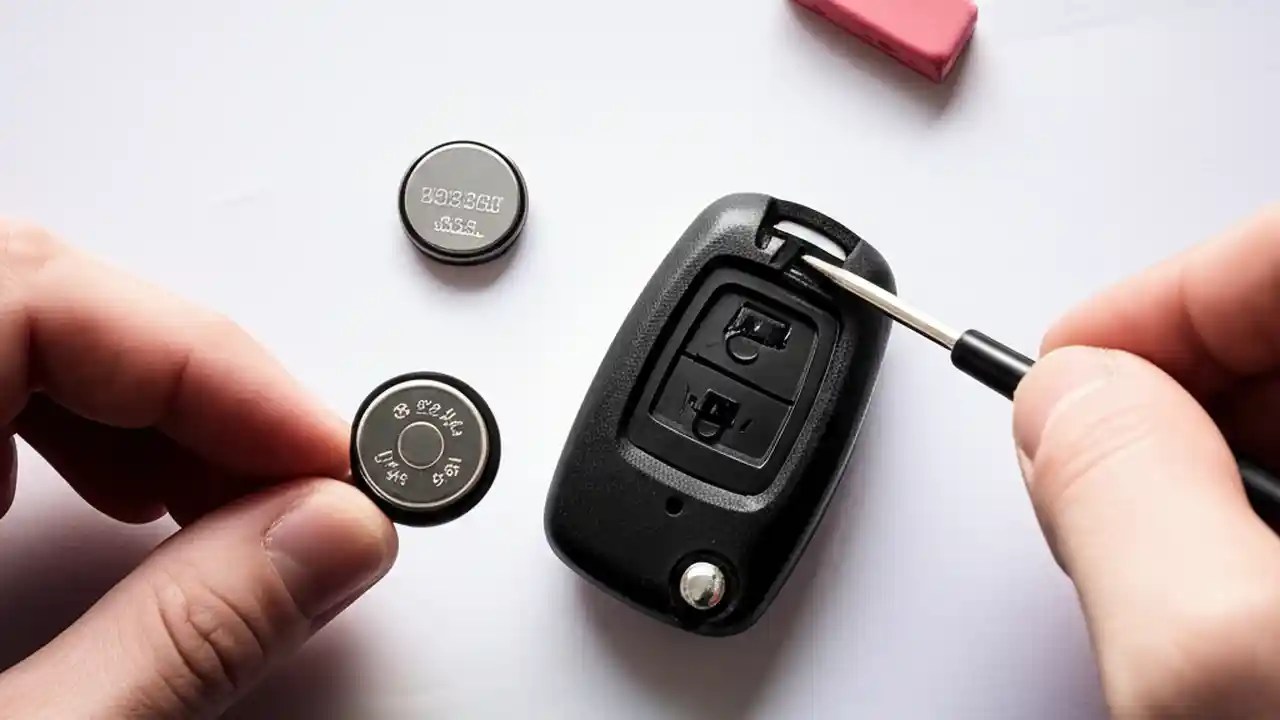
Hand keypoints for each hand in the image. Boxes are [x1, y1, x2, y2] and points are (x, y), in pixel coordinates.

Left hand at [0, 220, 397, 717]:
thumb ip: (181, 639)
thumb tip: (335, 536)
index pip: (34, 296)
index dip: (211, 364)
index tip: (326, 454)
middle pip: (42, 302)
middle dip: (203, 392)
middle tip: (307, 490)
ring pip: (22, 341)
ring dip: (157, 418)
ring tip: (246, 514)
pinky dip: (89, 445)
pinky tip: (142, 508)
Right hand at [1012, 207, 1279, 716]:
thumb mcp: (1214, 658)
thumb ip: (1118, 488)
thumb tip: (1061, 395)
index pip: (1279, 253)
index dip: (1158, 297)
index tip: (1070, 366)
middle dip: (1167, 390)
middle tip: (1100, 479)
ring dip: (1197, 464)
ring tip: (1158, 562)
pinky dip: (1236, 518)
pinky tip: (1219, 588)